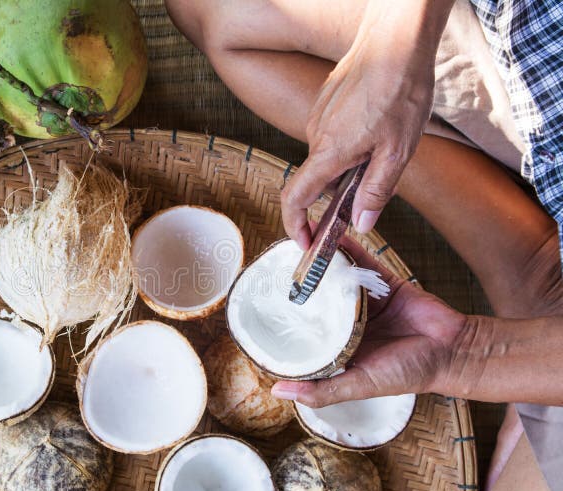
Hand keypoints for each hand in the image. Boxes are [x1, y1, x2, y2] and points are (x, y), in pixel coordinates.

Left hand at [271, 240, 466, 406]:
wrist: (454, 349)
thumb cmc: (408, 373)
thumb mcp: (360, 385)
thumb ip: (323, 390)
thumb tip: (277, 391)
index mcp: (340, 345)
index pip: (305, 331)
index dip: (285, 321)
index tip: (262, 309)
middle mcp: (348, 320)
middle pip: (317, 299)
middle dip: (297, 287)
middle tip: (271, 271)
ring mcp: (364, 298)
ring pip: (334, 277)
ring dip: (317, 263)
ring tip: (293, 247)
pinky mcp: (382, 280)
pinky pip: (360, 261)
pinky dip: (345, 248)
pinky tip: (326, 234)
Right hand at [282, 0, 451, 249]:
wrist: (397, 43)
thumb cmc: (401, 92)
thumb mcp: (398, 151)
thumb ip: (376, 191)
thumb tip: (361, 223)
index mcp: (330, 153)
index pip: (295, 198)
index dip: (295, 225)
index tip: (305, 241)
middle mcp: (315, 136)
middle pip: (316, 181)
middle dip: (338, 195)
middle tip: (371, 194)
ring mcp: (317, 118)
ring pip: (326, 158)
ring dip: (347, 168)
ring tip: (383, 151)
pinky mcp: (324, 105)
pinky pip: (330, 137)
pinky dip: (347, 146)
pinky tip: (375, 131)